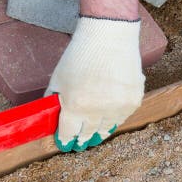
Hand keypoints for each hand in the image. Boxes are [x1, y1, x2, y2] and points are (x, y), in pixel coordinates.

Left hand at [47, 16, 144, 151]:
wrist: (109, 36)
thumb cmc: (80, 56)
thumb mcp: (58, 79)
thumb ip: (53, 101)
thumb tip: (49, 117)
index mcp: (75, 106)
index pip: (68, 133)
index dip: (65, 140)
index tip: (65, 144)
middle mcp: (97, 110)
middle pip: (88, 134)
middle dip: (82, 139)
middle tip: (80, 144)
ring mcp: (117, 106)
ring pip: (106, 129)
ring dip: (99, 133)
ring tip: (94, 136)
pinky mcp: (133, 100)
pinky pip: (122, 117)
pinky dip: (114, 119)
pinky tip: (108, 120)